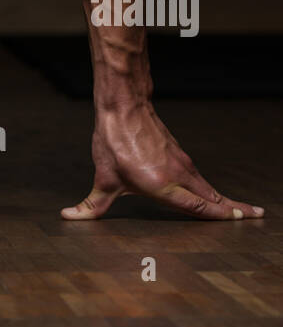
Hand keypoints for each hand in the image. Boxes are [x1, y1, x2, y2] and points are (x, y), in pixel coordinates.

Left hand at [61, 101, 263, 220]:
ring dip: (225, 199)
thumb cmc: (113, 142)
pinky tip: (213, 195)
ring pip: (208, 187)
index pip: (198, 207)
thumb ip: (90, 205)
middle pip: (212, 198)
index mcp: (163, 186)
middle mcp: (178, 175)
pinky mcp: (179, 155)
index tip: (242, 220)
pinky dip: (211, 189)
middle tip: (257, 217)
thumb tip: (69, 217)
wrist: (122, 106)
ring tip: (244, 210)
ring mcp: (181, 164)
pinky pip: (199, 177)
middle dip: (234, 210)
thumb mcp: (102, 178)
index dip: (221, 215)